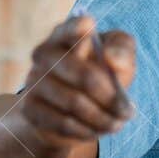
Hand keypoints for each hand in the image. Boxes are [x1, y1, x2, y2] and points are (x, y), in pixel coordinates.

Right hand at [15, 14, 135, 146]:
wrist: (74, 113)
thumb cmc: (102, 75)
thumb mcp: (119, 59)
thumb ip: (122, 51)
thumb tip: (111, 59)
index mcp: (66, 34)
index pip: (70, 27)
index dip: (78, 29)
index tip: (91, 32)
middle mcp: (44, 53)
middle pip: (83, 75)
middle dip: (111, 98)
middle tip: (128, 112)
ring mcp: (33, 80)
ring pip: (75, 103)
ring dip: (103, 118)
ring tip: (117, 124)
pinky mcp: (29, 108)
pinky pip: (64, 123)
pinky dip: (87, 130)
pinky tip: (97, 130)